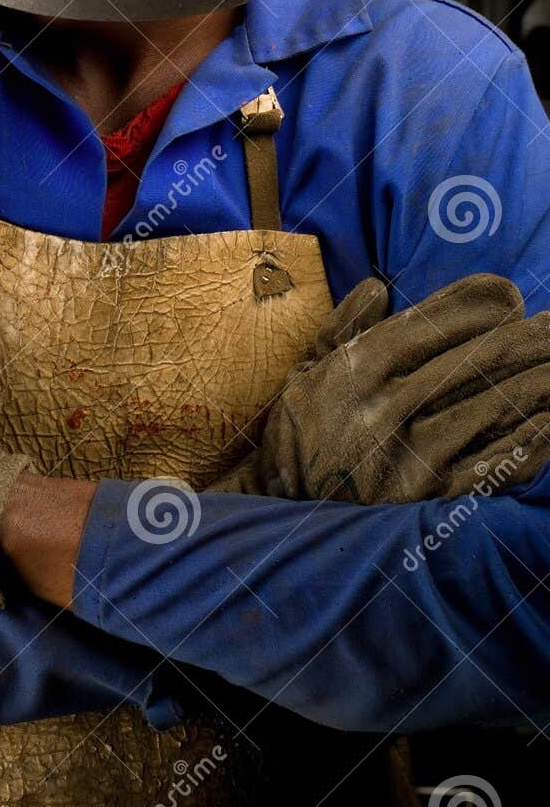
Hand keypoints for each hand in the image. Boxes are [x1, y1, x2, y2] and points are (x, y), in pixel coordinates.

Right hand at [216, 274, 549, 503]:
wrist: (283, 519)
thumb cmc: (296, 437)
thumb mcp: (304, 374)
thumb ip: (341, 329)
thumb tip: (378, 288)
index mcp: (352, 373)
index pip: (424, 328)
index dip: (472, 308)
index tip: (508, 294)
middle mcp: (382, 411)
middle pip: (468, 363)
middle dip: (520, 339)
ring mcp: (409, 458)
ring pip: (488, 409)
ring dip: (534, 383)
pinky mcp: (429, 502)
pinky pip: (490, 468)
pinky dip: (526, 443)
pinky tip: (549, 423)